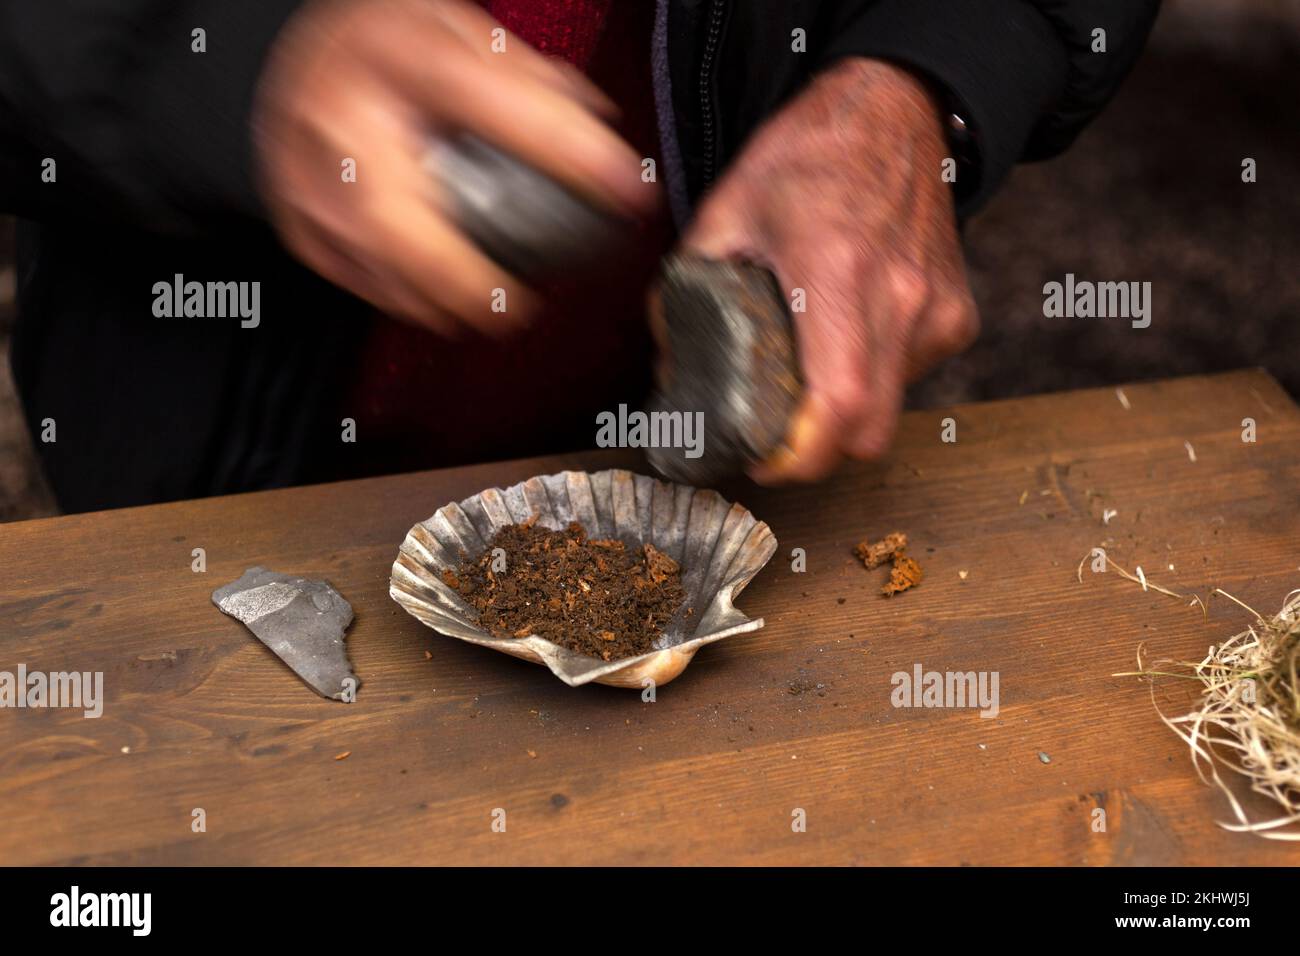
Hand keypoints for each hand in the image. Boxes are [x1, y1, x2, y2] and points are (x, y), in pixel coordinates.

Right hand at [253, 0, 651, 334]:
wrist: (294, 61)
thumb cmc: (384, 47)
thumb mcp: (461, 31)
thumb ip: (529, 81)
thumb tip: (597, 135)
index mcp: (395, 52)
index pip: (488, 101)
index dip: (563, 149)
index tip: (624, 186)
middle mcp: (339, 114)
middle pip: (398, 216)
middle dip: (464, 276)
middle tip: (519, 305)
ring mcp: (307, 176)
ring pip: (376, 263)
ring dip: (443, 299)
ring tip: (493, 308)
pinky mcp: (299, 224)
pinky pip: (357, 280)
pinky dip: (406, 300)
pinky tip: (441, 301)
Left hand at [682, 58, 977, 481]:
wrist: (895, 110)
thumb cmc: (811, 154)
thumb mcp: (727, 209)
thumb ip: (689, 288)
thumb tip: (668, 365)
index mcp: (838, 271)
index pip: (840, 402)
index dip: (800, 455)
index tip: (763, 460)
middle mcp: (902, 298)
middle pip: (868, 433)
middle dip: (817, 450)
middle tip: (774, 433)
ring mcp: (938, 309)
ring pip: (891, 411)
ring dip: (845, 411)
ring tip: (809, 363)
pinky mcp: (958, 315)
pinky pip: (912, 379)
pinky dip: (875, 378)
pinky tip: (847, 336)